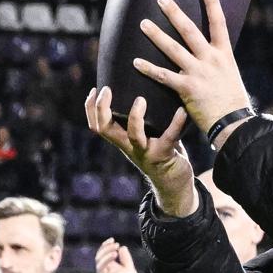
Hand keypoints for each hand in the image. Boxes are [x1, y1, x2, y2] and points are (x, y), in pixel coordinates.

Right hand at [85, 86, 196, 216]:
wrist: (174, 185)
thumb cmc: (160, 154)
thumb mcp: (145, 137)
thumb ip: (141, 120)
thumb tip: (141, 88)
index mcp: (122, 140)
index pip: (98, 125)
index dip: (90, 109)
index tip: (95, 89)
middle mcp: (129, 147)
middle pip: (105, 129)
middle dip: (102, 109)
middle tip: (106, 89)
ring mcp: (146, 152)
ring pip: (133, 136)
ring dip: (134, 117)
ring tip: (141, 99)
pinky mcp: (165, 155)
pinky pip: (169, 138)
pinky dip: (176, 123)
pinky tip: (182, 111)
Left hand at [130, 0, 252, 134]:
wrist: (233, 123)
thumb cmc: (232, 102)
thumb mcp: (229, 75)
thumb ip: (216, 62)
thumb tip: (205, 53)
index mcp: (224, 55)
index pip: (219, 24)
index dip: (213, 5)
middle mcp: (211, 60)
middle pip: (190, 31)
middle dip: (175, 13)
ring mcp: (198, 73)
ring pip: (173, 49)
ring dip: (157, 35)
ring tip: (143, 23)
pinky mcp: (187, 88)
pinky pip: (164, 76)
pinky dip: (149, 68)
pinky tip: (136, 62)